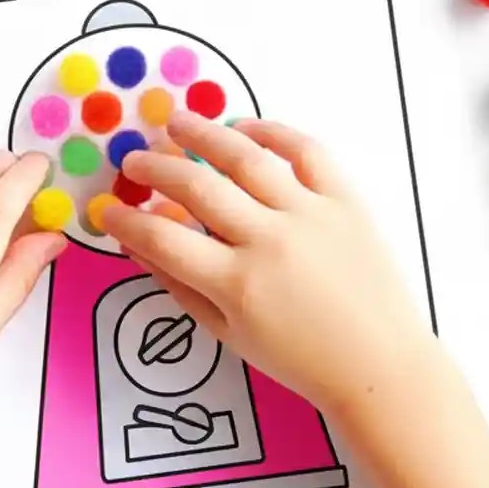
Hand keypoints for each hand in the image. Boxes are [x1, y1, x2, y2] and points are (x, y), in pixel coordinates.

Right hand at [102, 112, 436, 416]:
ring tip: (176, 122)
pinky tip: (244, 128)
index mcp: (236, 284)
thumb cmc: (300, 360)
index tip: (108, 210)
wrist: (380, 365)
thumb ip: (180, 286)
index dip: (126, 220)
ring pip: (246, 157)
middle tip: (133, 161)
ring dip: (204, 134)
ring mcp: (310, 215)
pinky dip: (273, 132)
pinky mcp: (347, 201)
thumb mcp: (229, 334)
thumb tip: (138, 246)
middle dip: (154, 169)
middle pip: (196, 187)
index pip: (162, 238)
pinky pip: (307, 151)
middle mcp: (270, 241)